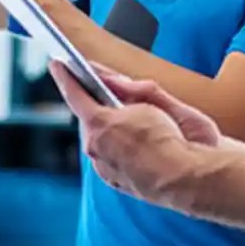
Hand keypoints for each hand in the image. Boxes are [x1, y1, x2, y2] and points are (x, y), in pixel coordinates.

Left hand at [49, 62, 204, 209]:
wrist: (187, 179)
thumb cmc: (172, 140)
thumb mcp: (152, 102)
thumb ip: (128, 89)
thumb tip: (112, 81)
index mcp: (99, 123)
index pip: (75, 94)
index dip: (65, 77)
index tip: (57, 64)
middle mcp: (95, 147)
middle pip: (89, 117)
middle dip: (96, 104)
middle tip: (103, 90)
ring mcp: (103, 167)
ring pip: (99, 139)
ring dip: (108, 127)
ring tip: (124, 116)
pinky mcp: (116, 181)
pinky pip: (108, 156)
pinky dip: (115, 145)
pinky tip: (132, 140)